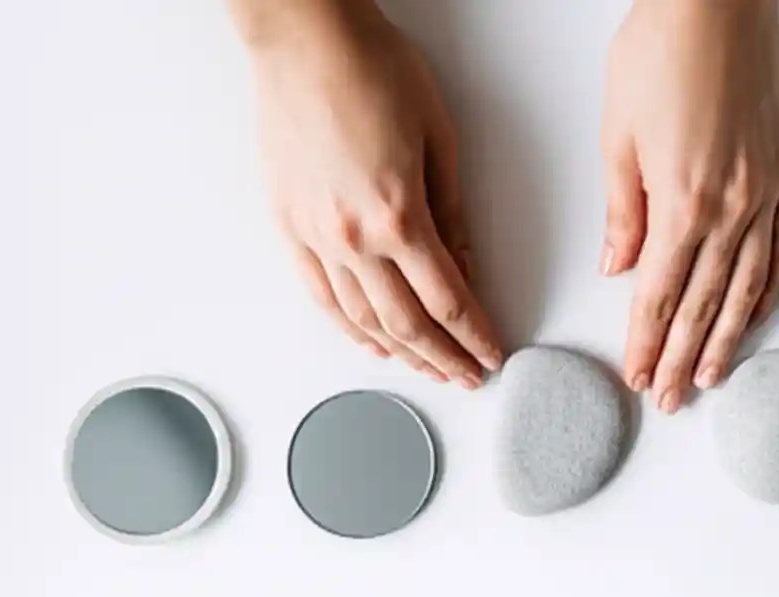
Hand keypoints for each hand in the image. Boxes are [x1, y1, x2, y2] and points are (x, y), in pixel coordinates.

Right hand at [233, 0, 501, 386]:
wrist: (304, 38)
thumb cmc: (372, 70)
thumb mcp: (438, 139)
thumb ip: (453, 214)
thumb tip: (465, 267)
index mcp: (398, 215)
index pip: (448, 300)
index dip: (474, 335)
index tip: (491, 354)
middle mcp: (352, 237)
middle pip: (407, 323)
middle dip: (444, 357)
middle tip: (468, 375)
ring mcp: (314, 236)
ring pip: (363, 320)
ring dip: (401, 354)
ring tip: (429, 370)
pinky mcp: (288, 227)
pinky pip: (321, 296)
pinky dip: (349, 328)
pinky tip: (371, 345)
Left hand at [600, 0, 778, 412]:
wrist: (718, 0)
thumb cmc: (660, 56)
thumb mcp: (619, 136)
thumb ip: (624, 212)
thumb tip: (620, 270)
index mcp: (682, 203)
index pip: (659, 294)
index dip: (646, 342)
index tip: (638, 378)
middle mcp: (732, 209)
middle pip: (702, 303)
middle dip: (681, 357)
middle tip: (671, 400)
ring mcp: (768, 193)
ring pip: (747, 286)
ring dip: (726, 338)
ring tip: (711, 377)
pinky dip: (768, 288)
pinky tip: (755, 316)